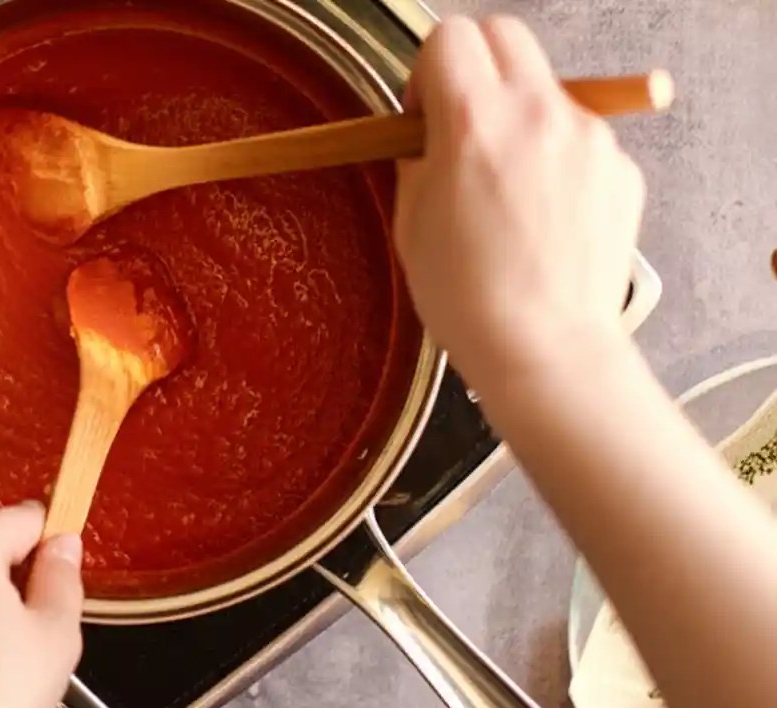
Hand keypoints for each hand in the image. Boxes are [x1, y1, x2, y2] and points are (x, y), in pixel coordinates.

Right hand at [393, 16, 645, 391]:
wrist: (545, 348)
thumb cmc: (469, 298)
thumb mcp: (411, 221)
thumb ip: (419, 157)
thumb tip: (425, 133)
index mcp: (472, 122)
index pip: (449, 36)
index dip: (427, 71)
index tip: (423, 111)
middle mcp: (536, 113)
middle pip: (504, 34)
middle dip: (476, 64)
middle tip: (460, 120)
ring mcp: (588, 137)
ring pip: (545, 87)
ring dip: (519, 114)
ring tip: (506, 186)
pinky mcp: (619, 167)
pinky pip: (579, 137)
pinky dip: (556, 158)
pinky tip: (542, 215)